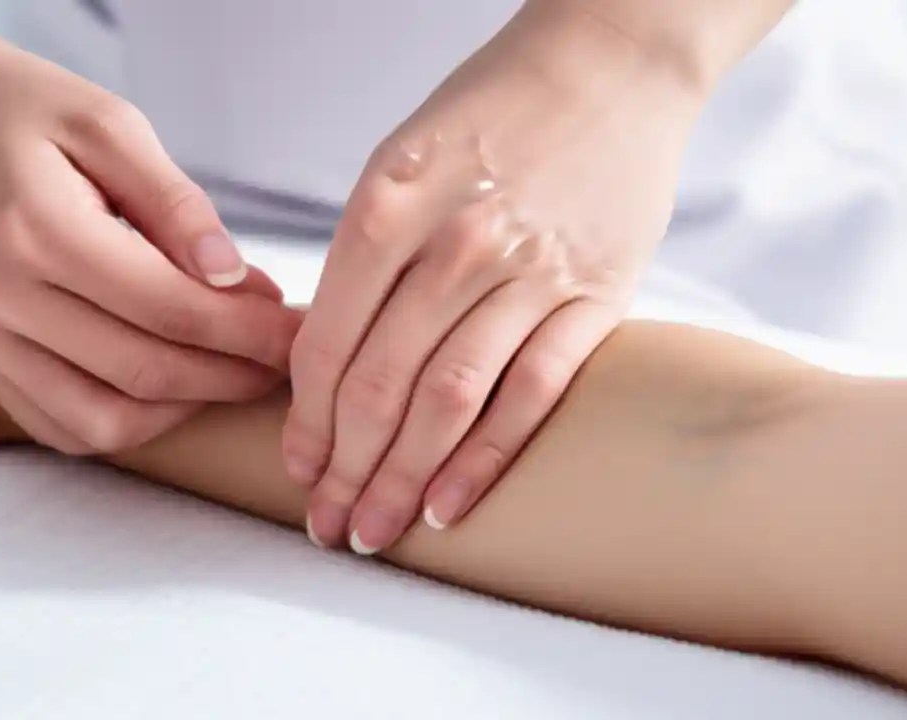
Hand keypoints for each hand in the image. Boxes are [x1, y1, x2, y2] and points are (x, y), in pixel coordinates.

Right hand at [0, 28, 301, 454]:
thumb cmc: (24, 109)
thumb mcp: (110, 124)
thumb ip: (176, 204)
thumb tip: (236, 280)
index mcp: (36, 227)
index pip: (169, 308)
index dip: (249, 332)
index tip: (298, 331)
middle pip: (143, 373)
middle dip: (231, 376)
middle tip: (283, 361)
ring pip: (100, 422)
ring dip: (182, 411)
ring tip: (232, 374)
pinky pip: (59, 426)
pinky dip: (126, 423)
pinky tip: (169, 390)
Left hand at [285, 3, 709, 552]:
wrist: (611, 66)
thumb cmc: (492, 113)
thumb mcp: (399, 163)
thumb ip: (362, 259)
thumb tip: (323, 360)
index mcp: (386, 205)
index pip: (328, 343)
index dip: (305, 421)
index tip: (295, 468)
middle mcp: (454, 242)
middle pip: (381, 386)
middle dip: (343, 469)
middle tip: (325, 524)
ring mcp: (529, 272)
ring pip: (449, 403)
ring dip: (402, 480)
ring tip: (372, 531)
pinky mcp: (595, 296)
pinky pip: (531, 395)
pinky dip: (485, 460)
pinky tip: (448, 507)